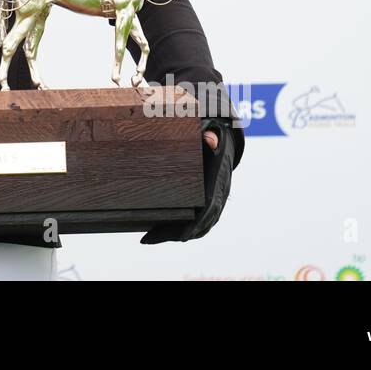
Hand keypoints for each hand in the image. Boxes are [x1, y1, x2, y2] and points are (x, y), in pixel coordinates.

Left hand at [140, 117, 234, 244]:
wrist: (222, 139)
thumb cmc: (212, 136)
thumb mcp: (211, 133)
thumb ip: (209, 135)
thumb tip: (209, 139)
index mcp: (219, 182)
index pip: (210, 210)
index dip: (197, 225)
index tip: (183, 237)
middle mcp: (218, 196)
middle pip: (200, 226)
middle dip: (176, 234)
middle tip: (149, 238)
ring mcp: (214, 202)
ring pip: (196, 228)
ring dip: (173, 234)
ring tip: (148, 237)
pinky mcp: (206, 204)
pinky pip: (193, 223)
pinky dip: (177, 229)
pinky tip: (157, 230)